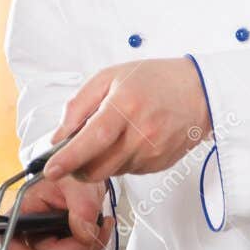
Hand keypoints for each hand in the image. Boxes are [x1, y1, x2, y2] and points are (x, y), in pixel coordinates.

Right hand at [5, 175, 112, 249]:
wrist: (87, 179)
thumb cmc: (73, 176)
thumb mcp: (77, 183)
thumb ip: (82, 206)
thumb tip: (85, 235)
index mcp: (27, 209)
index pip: (8, 235)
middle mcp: (34, 229)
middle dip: (75, 249)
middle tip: (92, 229)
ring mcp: (49, 241)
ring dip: (88, 249)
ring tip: (97, 226)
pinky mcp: (64, 248)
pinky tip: (98, 232)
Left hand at [43, 58, 210, 184]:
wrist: (198, 92)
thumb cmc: (153, 80)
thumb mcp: (109, 77)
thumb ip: (79, 106)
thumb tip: (59, 136)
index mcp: (125, 106)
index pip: (92, 140)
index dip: (69, 158)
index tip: (51, 169)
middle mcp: (141, 133)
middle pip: (98, 168)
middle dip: (78, 167)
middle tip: (74, 154)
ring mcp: (152, 152)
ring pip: (111, 172)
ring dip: (100, 162)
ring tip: (112, 136)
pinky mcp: (159, 164)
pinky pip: (128, 171)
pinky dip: (119, 161)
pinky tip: (129, 140)